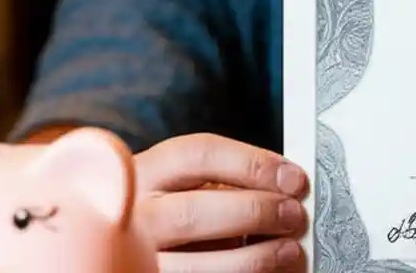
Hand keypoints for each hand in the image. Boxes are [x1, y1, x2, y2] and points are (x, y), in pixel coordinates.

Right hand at [135, 133, 308, 271]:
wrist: (121, 245)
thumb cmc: (167, 207)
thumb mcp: (185, 183)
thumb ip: (225, 180)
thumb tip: (287, 186)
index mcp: (143, 172)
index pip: (199, 154)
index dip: (253, 164)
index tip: (293, 178)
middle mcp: (129, 214)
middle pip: (194, 211)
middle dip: (255, 213)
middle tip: (294, 215)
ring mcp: (133, 257)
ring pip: (195, 264)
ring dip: (253, 258)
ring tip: (288, 250)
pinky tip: (263, 270)